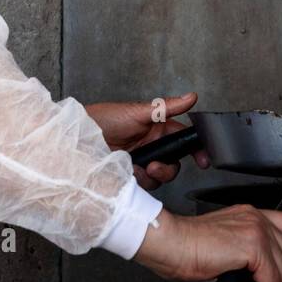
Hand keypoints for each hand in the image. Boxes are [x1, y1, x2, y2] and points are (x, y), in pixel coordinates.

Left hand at [85, 92, 211, 189]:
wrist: (79, 140)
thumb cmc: (104, 119)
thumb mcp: (138, 112)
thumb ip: (166, 107)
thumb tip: (191, 97)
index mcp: (156, 129)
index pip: (182, 139)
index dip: (195, 150)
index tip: (203, 160)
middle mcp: (151, 146)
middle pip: (173, 163)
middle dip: (167, 168)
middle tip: (155, 166)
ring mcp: (141, 162)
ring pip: (160, 177)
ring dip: (152, 176)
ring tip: (137, 169)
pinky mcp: (129, 175)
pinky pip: (144, 185)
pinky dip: (139, 182)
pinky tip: (128, 173)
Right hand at [134, 207, 281, 281]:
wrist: (172, 243)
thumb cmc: (187, 245)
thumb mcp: (224, 241)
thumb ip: (245, 247)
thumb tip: (260, 269)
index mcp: (249, 214)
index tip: (280, 270)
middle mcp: (255, 217)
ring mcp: (255, 229)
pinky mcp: (251, 245)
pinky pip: (273, 275)